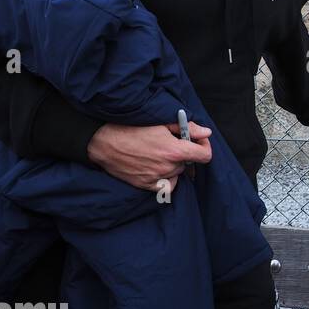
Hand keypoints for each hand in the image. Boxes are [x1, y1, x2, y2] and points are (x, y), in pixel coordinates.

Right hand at [87, 121, 212, 190]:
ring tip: (159, 154)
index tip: (197, 141)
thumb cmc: (130, 128)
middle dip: (184, 153)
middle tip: (170, 143)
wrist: (102, 142)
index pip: (205, 155)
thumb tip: (207, 133)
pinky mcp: (145, 185)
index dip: (204, 146)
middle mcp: (167, 167)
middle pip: (188, 163)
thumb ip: (187, 128)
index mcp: (174, 151)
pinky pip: (166, 186)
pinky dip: (166, 178)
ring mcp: (156, 178)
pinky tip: (157, 168)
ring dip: (174, 165)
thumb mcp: (160, 122)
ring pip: (177, 173)